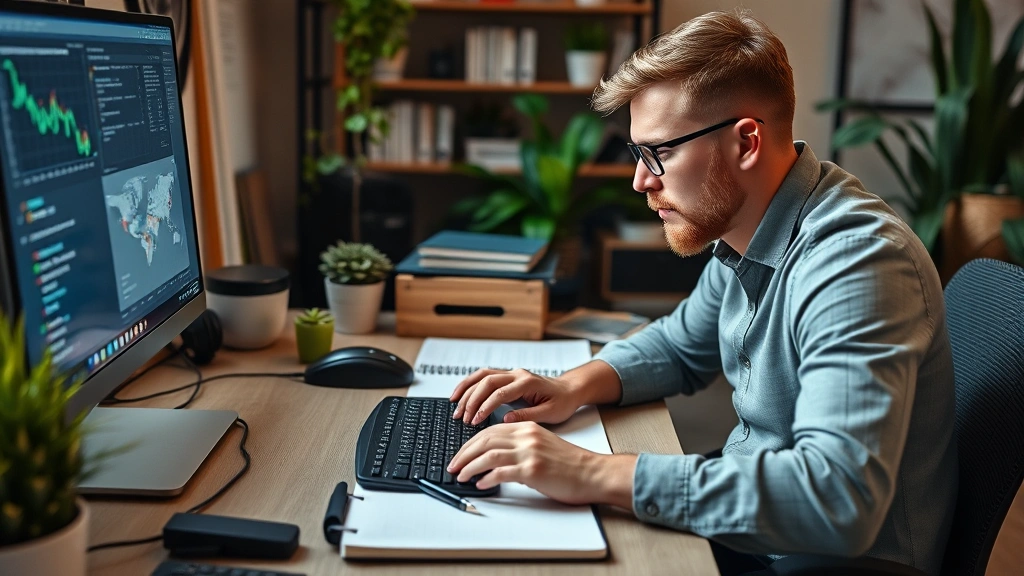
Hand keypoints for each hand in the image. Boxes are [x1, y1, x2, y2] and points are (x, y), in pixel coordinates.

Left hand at [448, 421, 635, 507]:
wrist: (592, 473)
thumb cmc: (569, 464)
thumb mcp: (542, 445)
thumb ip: (519, 446)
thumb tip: (494, 459)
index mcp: (527, 427)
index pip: (489, 431)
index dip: (470, 443)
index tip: (460, 454)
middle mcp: (526, 436)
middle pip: (484, 440)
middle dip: (464, 454)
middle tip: (453, 466)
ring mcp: (529, 453)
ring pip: (489, 455)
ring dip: (470, 466)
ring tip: (461, 476)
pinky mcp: (533, 470)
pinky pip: (502, 472)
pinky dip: (487, 478)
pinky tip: (481, 484)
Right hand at [450, 368, 583, 425]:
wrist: (570, 390)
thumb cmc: (563, 402)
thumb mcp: (550, 413)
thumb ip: (528, 416)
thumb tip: (505, 419)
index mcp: (528, 382)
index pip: (500, 393)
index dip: (485, 406)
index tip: (475, 420)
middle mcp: (517, 374)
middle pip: (487, 382)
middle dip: (471, 399)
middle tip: (462, 417)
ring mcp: (511, 373)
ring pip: (482, 376)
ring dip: (466, 389)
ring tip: (454, 405)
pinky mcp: (507, 376)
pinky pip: (484, 376)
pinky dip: (470, 384)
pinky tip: (460, 394)